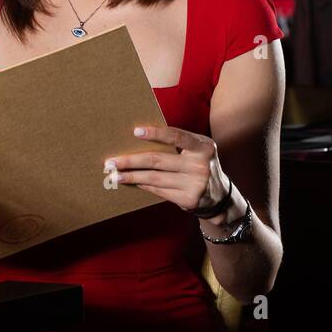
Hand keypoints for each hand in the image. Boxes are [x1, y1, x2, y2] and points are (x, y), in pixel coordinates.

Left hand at [105, 124, 229, 215]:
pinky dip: (143, 185)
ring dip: (131, 176)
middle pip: (158, 160)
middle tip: (110, 161)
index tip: (135, 131)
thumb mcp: (198, 150)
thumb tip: (141, 137)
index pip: (176, 136)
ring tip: (114, 175)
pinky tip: (131, 182)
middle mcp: (200, 165)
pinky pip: (159, 190)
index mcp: (203, 147)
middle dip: (131, 161)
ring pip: (154, 178)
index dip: (155, 133)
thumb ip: (179, 143)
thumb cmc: (201, 165)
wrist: (220, 197)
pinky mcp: (188, 199)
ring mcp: (195, 184)